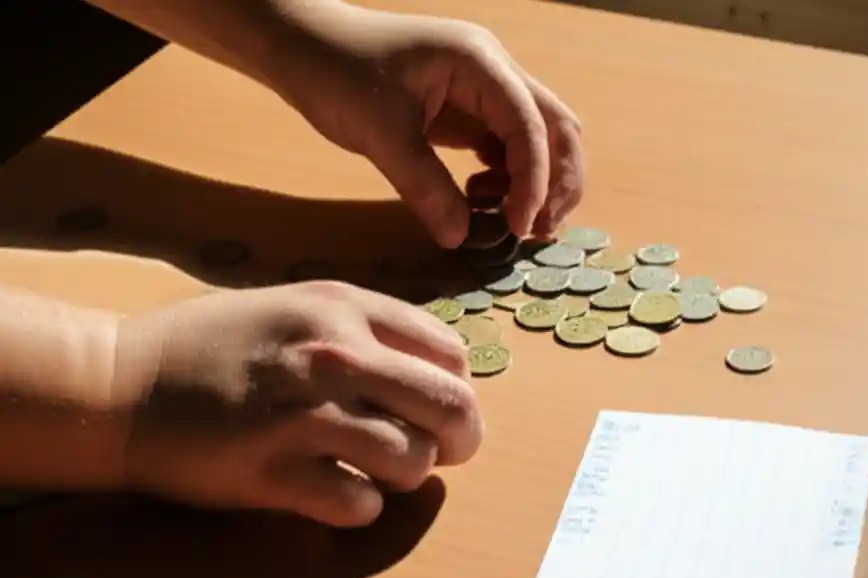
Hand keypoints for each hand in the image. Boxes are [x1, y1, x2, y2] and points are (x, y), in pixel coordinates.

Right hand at [113, 281, 481, 526]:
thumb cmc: (210, 347)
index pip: (451, 355)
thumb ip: (365, 331)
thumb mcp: (294, 308)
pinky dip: (358, 507)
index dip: (453, 389)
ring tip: (371, 471)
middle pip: (452, 408)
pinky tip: (332, 493)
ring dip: (403, 476)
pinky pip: (359, 504)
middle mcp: (334, 353)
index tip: (432, 409)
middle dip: (458, 440)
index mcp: (344, 307)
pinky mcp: (272, 471)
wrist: (115, 385)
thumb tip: (438, 373)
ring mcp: (304, 413)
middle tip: (440, 455)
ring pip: (414, 460)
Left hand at [272, 4, 584, 246]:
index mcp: (479, 63)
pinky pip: (507, 146)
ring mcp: (484, 88)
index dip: (535, 181)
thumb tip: (460, 238)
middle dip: (557, 182)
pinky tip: (480, 200)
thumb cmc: (336, 72)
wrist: (303, 44)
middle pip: (556, 127)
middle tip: (538, 231)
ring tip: (508, 222)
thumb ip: (425, 187)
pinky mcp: (469, 107)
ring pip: (539, 138)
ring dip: (536, 183)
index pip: (530, 125)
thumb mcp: (380, 134)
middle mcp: (494, 71)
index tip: (520, 227)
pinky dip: (508, 179)